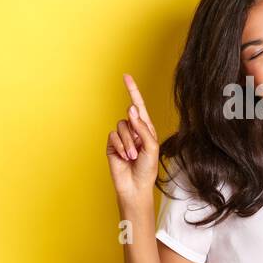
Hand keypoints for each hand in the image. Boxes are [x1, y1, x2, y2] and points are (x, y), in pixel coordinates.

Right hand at [106, 74, 159, 202]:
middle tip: (138, 148)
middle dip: (134, 131)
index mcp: (145, 128)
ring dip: (128, 143)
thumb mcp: (151, 147)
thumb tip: (131, 109)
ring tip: (132, 157)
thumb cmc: (147, 169)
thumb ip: (142, 128)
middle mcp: (133, 130)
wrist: (135, 187)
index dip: (133, 90)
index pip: (139, 106)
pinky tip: (124, 157)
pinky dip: (120, 146)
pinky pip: (113, 136)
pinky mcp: (112, 145)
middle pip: (130, 115)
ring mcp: (121, 137)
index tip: (126, 76)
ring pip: (121, 126)